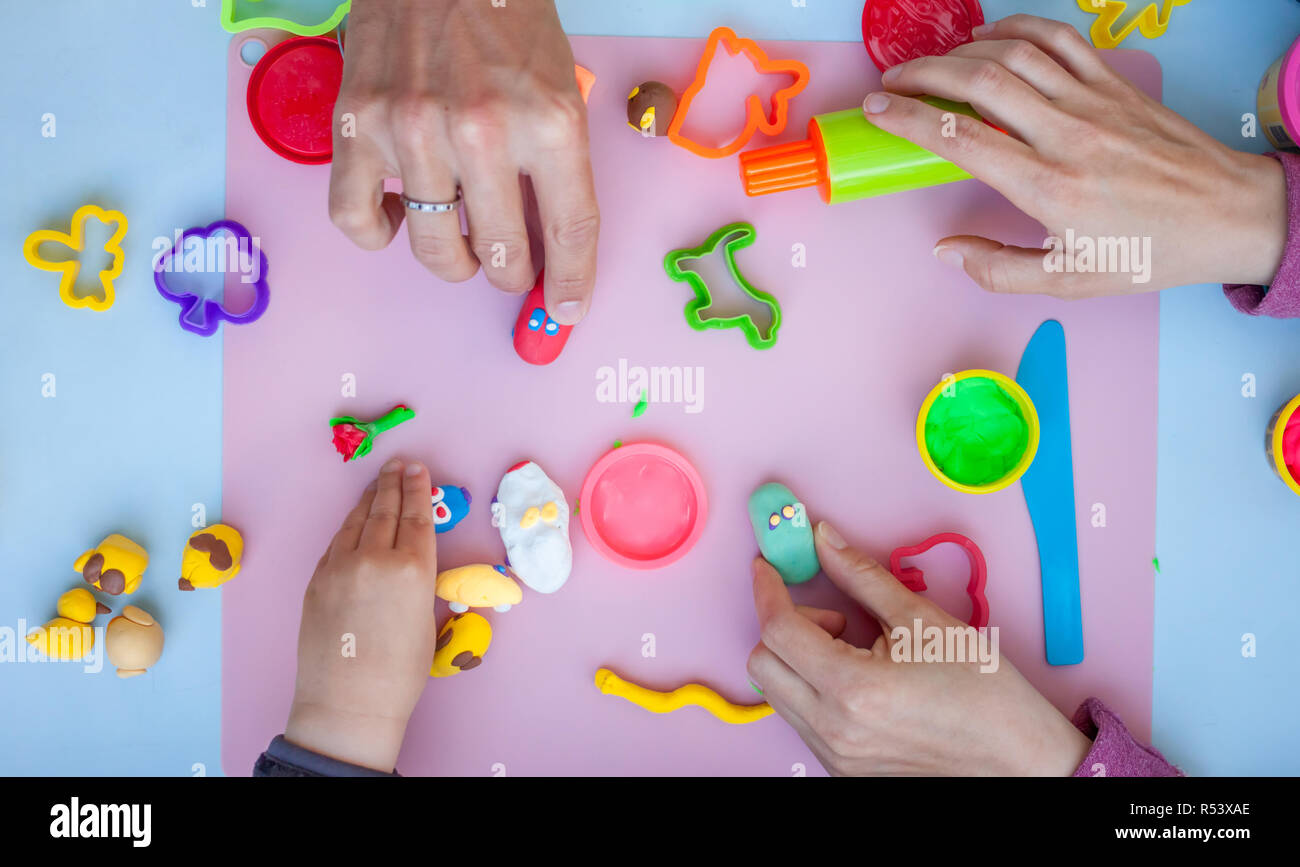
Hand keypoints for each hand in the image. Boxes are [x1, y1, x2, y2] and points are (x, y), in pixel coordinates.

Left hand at [285, 459, 438, 772]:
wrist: (348, 702)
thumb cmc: (399, 673)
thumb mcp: (424, 618)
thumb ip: (415, 579)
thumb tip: (406, 560)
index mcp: (412, 568)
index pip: (417, 515)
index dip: (419, 488)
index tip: (418, 469)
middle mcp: (375, 559)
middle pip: (386, 509)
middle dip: (394, 483)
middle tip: (399, 464)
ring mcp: (340, 567)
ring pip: (357, 521)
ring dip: (370, 498)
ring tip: (379, 481)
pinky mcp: (318, 580)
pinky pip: (337, 542)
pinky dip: (351, 525)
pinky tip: (357, 520)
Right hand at [330, 0, 597, 322]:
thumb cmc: (503, 14)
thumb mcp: (558, 83)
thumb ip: (557, 162)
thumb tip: (551, 241)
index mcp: (548, 122)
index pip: (570, 231)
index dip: (573, 281)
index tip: (568, 307)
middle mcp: (481, 134)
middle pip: (502, 256)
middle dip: (512, 274)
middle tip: (510, 264)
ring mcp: (413, 133)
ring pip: (434, 250)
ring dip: (454, 262)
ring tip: (459, 241)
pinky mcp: (358, 128)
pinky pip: (358, 221)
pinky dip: (379, 234)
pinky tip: (398, 215)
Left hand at [748, 520, 1092, 775]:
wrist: (1019, 758)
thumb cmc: (982, 691)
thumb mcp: (921, 618)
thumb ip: (860, 575)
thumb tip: (822, 539)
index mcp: (851, 688)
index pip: (778, 629)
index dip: (768, 590)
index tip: (770, 569)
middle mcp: (833, 729)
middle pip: (763, 663)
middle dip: (784, 627)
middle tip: (835, 617)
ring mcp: (835, 756)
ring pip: (777, 694)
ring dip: (798, 660)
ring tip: (854, 650)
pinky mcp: (844, 770)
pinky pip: (801, 720)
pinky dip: (812, 690)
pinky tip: (857, 680)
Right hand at [862, 14, 1286, 296]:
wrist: (1228, 216)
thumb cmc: (1149, 253)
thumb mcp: (1069, 282)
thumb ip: (998, 270)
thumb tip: (945, 250)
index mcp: (1049, 188)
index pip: (961, 139)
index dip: (909, 119)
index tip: (878, 111)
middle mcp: (1068, 136)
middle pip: (980, 82)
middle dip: (923, 74)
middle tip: (892, 83)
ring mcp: (1094, 102)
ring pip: (1014, 53)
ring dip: (962, 50)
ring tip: (933, 64)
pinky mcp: (1115, 84)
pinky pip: (1058, 40)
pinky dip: (1017, 29)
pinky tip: (991, 39)